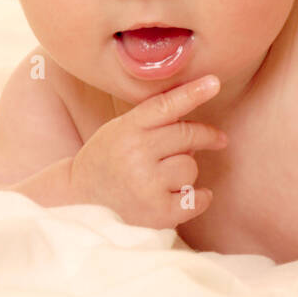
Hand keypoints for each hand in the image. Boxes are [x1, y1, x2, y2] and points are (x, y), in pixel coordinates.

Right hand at [70, 74, 227, 229]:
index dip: (193, 93)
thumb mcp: (119, 130)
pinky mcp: (157, 213)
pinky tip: (186, 195)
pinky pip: (196, 198)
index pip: (165, 106)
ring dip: (186, 172)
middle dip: (207, 136)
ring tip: (166, 179)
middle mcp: (136, 154)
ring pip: (190, 167)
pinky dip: (198, 197)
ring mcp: (147, 185)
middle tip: (218, 139)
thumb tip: (197, 126)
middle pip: (187, 136)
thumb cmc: (106, 161)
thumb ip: (152, 121)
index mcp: (127, 129)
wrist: (79, 202)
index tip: (214, 83)